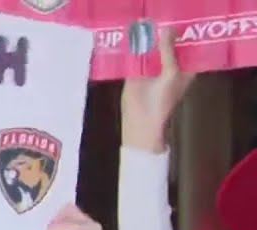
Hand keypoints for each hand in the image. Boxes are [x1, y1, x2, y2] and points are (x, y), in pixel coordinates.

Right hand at [121, 29, 195, 152]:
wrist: (140, 119)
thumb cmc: (162, 99)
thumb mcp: (170, 72)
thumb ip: (168, 51)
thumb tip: (166, 28)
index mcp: (185, 68)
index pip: (188, 47)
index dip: (186, 34)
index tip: (182, 21)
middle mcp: (170, 67)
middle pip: (169, 46)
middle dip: (166, 35)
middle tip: (162, 19)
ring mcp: (153, 69)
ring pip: (153, 50)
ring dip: (149, 41)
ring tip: (147, 25)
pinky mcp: (136, 72)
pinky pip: (137, 57)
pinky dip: (135, 49)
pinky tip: (132, 38)